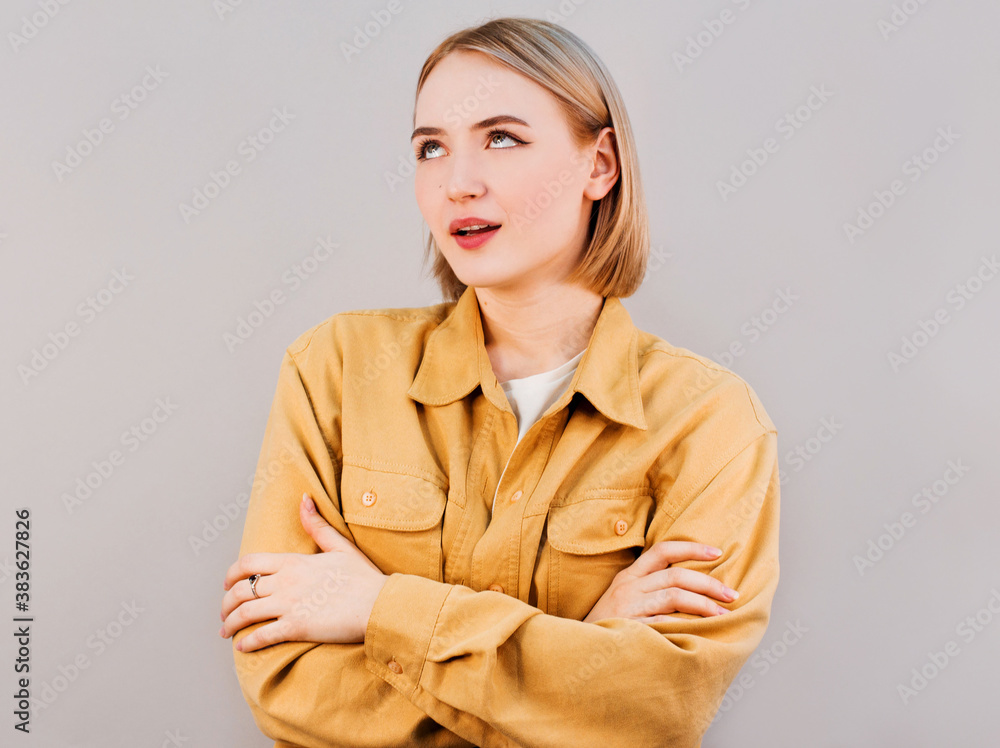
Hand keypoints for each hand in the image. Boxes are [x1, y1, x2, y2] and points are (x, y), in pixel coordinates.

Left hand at [219, 493, 388, 651]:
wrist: (380, 604)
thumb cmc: (363, 577)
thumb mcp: (340, 546)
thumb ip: (317, 524)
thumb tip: (304, 498)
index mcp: (293, 561)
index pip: (248, 563)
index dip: (231, 574)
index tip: (227, 583)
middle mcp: (286, 582)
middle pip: (240, 590)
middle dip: (226, 603)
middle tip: (224, 612)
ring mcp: (290, 605)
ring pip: (245, 614)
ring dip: (230, 624)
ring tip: (226, 631)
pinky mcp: (297, 628)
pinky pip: (262, 636)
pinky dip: (247, 642)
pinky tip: (242, 647)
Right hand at [582, 541, 738, 623]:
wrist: (576, 647)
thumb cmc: (606, 625)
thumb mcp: (622, 598)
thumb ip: (648, 588)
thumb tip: (689, 585)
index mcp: (629, 576)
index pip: (663, 550)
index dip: (692, 548)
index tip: (718, 552)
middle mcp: (629, 587)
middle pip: (676, 575)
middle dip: (709, 583)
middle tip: (732, 594)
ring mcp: (629, 607)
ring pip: (675, 595)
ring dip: (705, 604)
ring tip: (724, 615)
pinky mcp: (631, 629)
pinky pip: (665, 622)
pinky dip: (686, 625)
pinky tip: (702, 632)